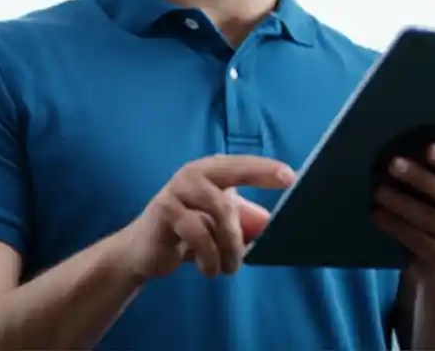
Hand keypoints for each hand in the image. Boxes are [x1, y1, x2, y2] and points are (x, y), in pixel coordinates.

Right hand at [117, 155, 295, 280]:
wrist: (143, 251)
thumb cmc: (189, 233)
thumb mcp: (222, 225)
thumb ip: (247, 221)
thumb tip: (277, 224)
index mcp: (212, 170)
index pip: (244, 165)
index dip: (266, 170)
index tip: (291, 178)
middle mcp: (194, 173)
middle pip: (232, 181)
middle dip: (247, 217)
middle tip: (255, 246)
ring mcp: (177, 189)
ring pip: (219, 211)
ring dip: (230, 246)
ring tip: (230, 267)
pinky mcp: (164, 210)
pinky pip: (197, 232)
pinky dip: (210, 255)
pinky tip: (210, 269)